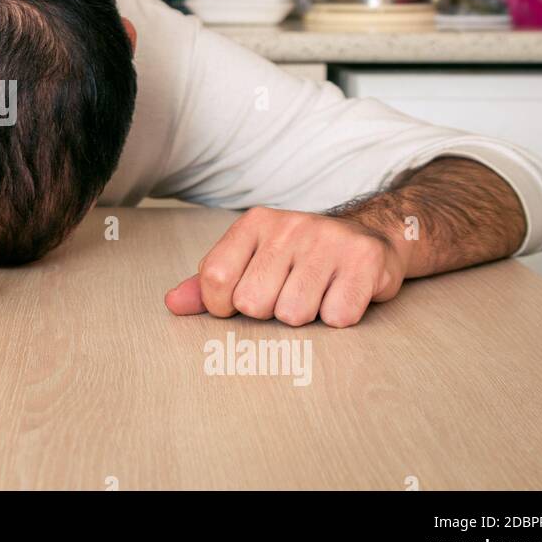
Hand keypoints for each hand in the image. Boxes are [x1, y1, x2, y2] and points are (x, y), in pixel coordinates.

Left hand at [164, 207, 406, 327]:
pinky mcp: (363, 260)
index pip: (215, 278)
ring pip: (293, 314)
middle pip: (252, 303)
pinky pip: (336, 317)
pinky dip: (338, 317)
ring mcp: (328, 241)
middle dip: (269, 311)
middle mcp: (289, 226)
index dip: (222, 305)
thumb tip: (172, 302)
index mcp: (255, 223)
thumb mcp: (251, 260)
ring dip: (305, 315)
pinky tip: (340, 294)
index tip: (240, 302)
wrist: (368, 237)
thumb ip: (209, 283)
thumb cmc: (299, 257)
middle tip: (288, 292)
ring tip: (316, 292)